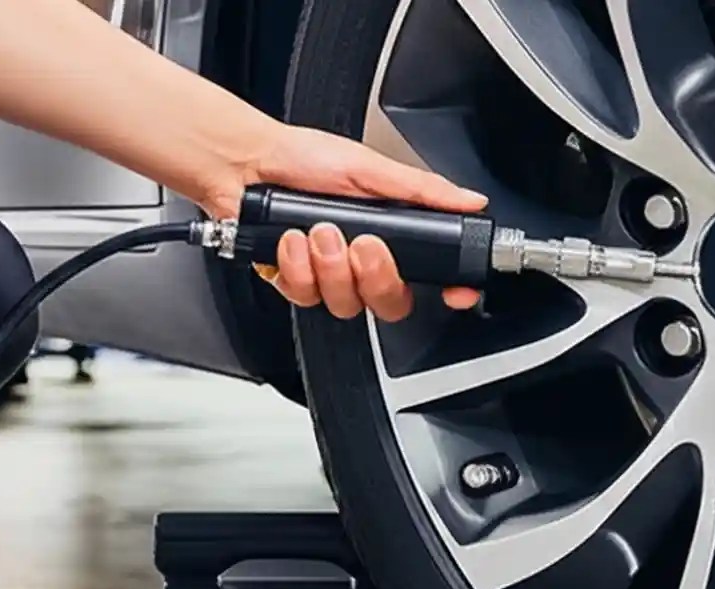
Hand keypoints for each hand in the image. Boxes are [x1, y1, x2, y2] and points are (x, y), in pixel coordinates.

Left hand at [198, 125, 487, 320]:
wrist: (245, 163)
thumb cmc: (301, 157)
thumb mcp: (369, 167)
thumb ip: (421, 190)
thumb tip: (469, 200)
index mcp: (388, 234)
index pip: (429, 276)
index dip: (447, 290)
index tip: (453, 291)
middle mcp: (359, 261)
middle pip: (389, 303)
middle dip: (375, 275)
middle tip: (361, 243)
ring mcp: (327, 276)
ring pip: (346, 304)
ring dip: (330, 267)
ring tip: (316, 230)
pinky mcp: (293, 283)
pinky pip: (305, 296)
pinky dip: (296, 266)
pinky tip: (290, 239)